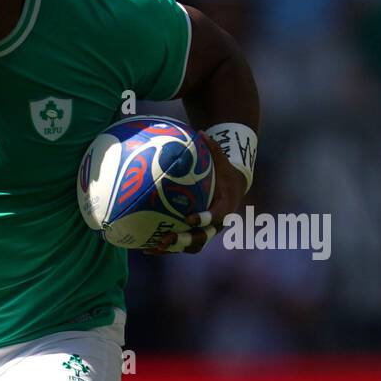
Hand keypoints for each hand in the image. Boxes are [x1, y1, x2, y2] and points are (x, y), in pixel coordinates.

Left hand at [143, 132, 244, 254]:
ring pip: (191, 246)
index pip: (216, 216)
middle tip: (167, 240)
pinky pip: (182, 244)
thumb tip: (200, 132)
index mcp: (225, 206)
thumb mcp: (222, 160)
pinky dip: (167, 247)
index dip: (204, 219)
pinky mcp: (197, 234)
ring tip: (153, 248)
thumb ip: (213, 149)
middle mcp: (217, 223)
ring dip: (173, 248)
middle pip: (202, 237)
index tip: (190, 219)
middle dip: (184, 241)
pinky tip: (146, 247)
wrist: (234, 187)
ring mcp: (207, 231)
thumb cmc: (224, 171)